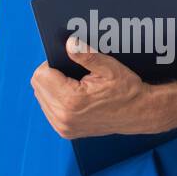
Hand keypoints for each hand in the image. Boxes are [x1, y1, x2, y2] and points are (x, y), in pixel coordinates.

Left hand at [30, 34, 150, 138]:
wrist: (139, 114)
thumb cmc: (127, 91)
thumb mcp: (110, 68)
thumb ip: (86, 55)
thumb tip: (69, 43)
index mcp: (71, 100)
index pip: (41, 75)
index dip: (51, 64)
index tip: (65, 62)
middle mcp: (64, 117)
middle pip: (38, 86)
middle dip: (50, 75)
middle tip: (70, 72)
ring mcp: (64, 127)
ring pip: (41, 98)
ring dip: (51, 88)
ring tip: (71, 84)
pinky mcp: (66, 132)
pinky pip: (48, 110)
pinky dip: (55, 99)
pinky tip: (71, 95)